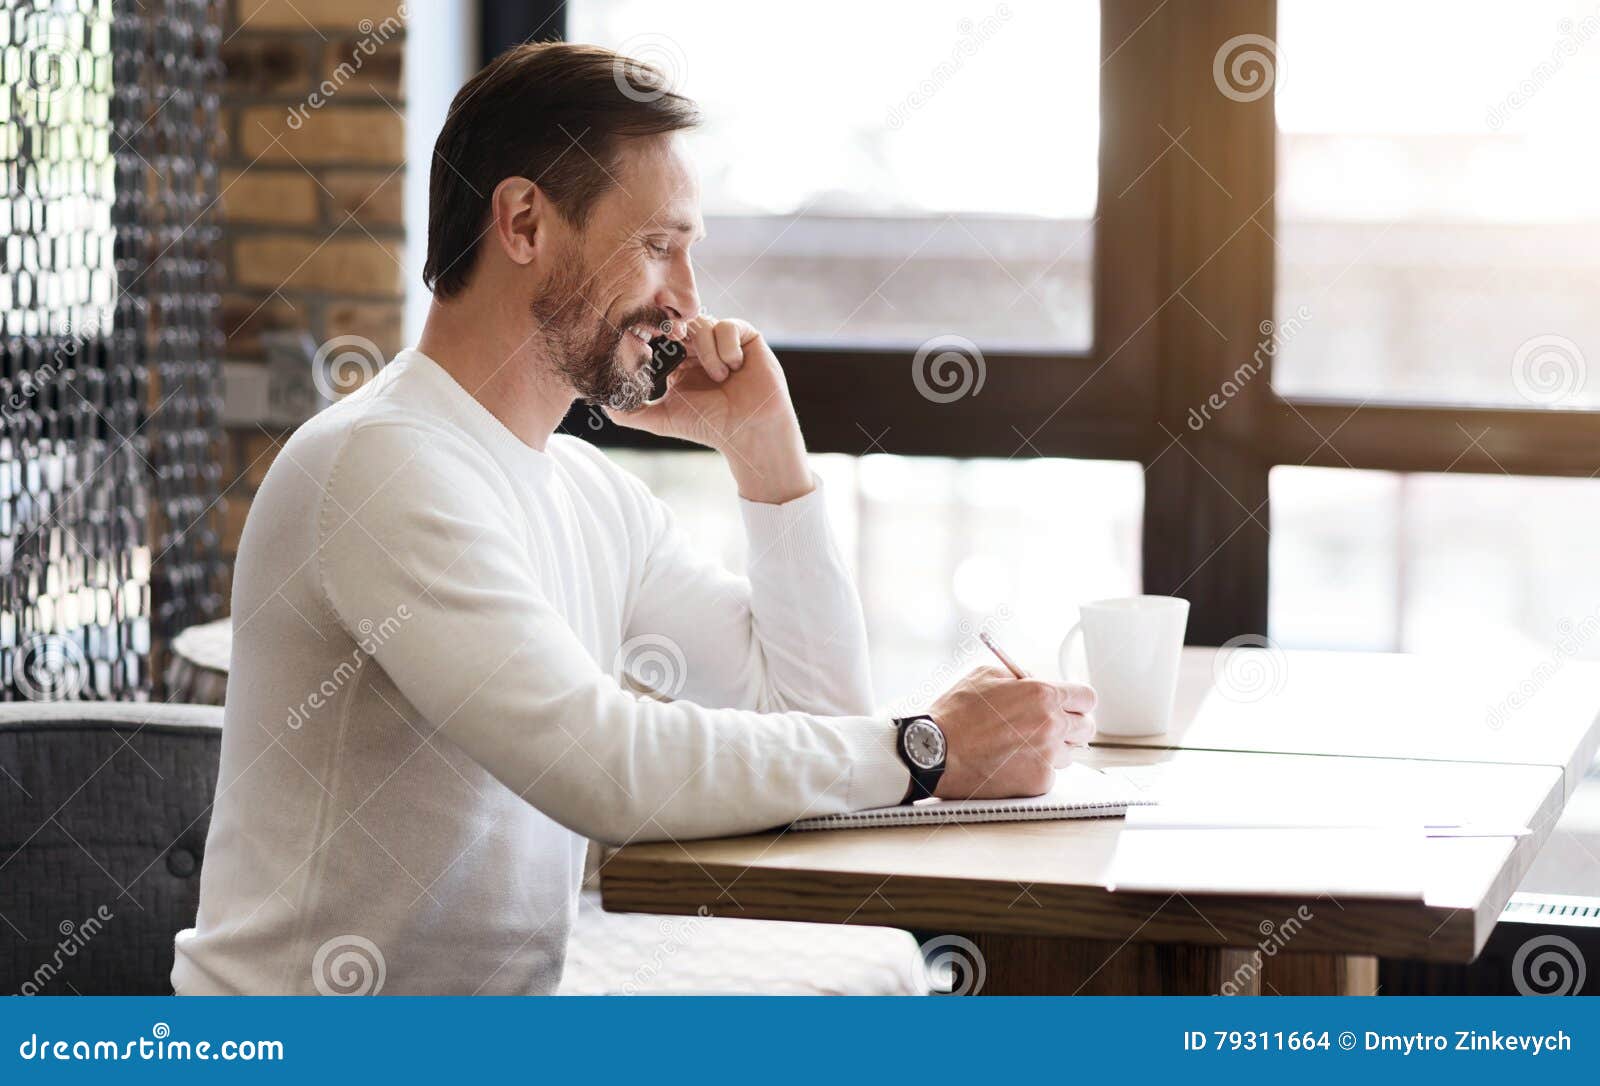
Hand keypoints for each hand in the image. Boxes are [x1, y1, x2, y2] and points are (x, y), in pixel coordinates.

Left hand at [607, 315, 810, 502]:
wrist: (748, 433)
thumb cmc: (710, 426)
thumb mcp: (663, 419)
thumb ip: (632, 413)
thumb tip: (602, 405)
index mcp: (681, 360)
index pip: (662, 334)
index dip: (654, 334)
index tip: (647, 343)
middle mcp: (702, 347)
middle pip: (681, 323)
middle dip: (676, 332)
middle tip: (672, 344)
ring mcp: (725, 340)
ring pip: (703, 324)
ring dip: (706, 349)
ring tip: (718, 376)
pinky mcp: (748, 337)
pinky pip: (728, 326)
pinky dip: (727, 347)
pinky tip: (734, 369)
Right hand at [926, 666, 1096, 798]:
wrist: (935, 751)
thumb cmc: (955, 713)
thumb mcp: (986, 675)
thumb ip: (1020, 677)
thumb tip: (1035, 683)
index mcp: (1043, 694)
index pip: (1087, 697)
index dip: (1078, 701)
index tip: (1071, 705)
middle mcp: (1052, 725)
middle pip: (1086, 727)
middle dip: (1072, 724)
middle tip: (1051, 726)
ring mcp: (1048, 756)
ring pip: (1069, 753)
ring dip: (1053, 748)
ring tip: (1020, 745)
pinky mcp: (1038, 781)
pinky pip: (1049, 774)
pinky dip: (1034, 769)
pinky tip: (1010, 762)